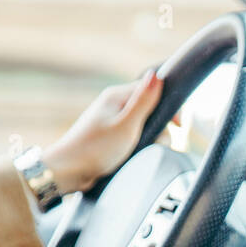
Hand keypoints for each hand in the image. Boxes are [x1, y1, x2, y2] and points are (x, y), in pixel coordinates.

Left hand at [42, 69, 162, 194]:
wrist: (68, 172)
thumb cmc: (94, 149)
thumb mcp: (126, 125)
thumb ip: (144, 101)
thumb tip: (156, 75)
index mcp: (117, 96)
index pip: (152, 90)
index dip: (169, 107)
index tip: (177, 126)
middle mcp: (114, 106)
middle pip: (150, 111)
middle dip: (159, 129)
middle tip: (155, 144)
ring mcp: (111, 122)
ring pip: (144, 127)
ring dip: (149, 141)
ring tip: (140, 154)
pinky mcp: (110, 139)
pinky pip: (133, 139)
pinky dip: (138, 148)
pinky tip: (132, 158)